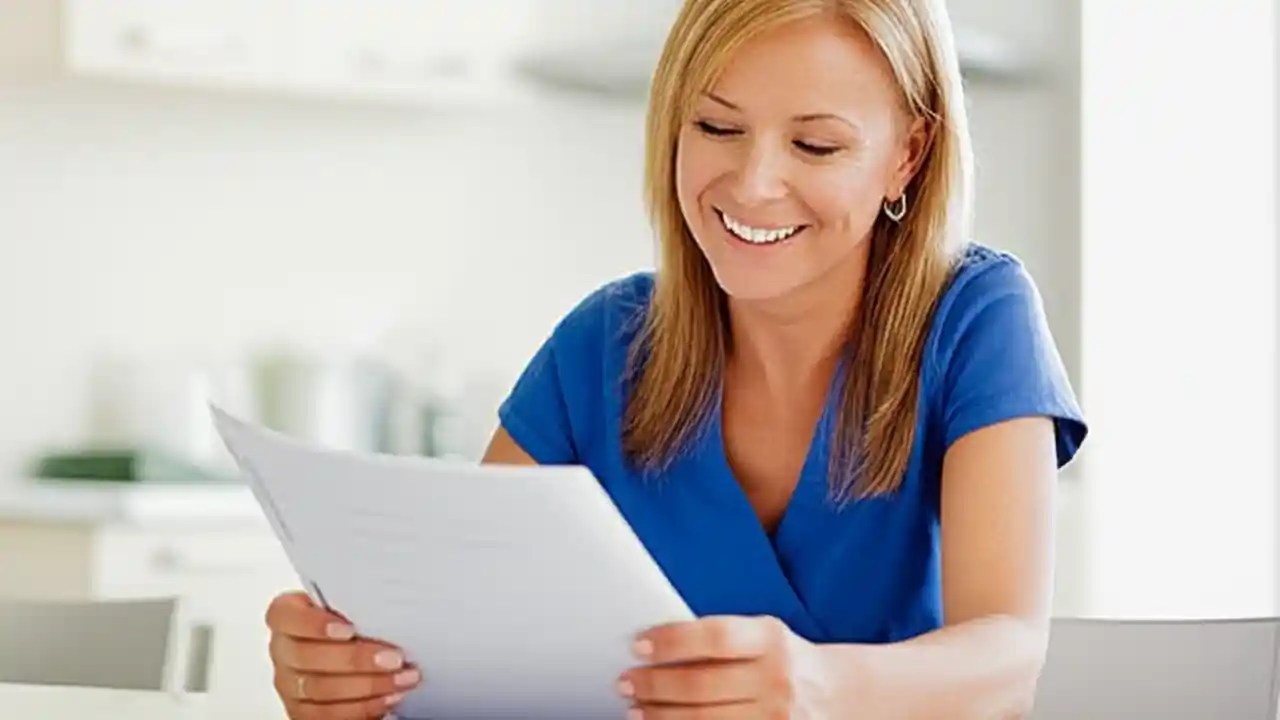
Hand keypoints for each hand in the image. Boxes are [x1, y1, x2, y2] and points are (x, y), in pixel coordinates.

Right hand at [265, 591, 421, 718]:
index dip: (314, 623)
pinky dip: (363, 707)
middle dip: (356, 659)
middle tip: (394, 658)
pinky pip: (328, 714)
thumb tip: (388, 606)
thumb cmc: (354, 625)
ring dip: (369, 685)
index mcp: (288, 617)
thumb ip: (358, 607)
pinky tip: (388, 697)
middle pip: (307, 657)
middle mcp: (284, 651)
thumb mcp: (353, 608)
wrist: (355, 657)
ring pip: (321, 689)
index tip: (349, 629)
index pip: (285, 615)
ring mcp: (290, 684)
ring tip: (402, 678)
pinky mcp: (302, 711)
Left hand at [619, 616, 834, 718]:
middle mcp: (776, 679)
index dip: (672, 640)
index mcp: (771, 640)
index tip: (638, 645)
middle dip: (654, 685)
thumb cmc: (788, 660)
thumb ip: (723, 640)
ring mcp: (777, 718)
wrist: (842, 695)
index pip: (715, 637)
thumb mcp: (765, 637)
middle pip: (702, 684)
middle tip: (625, 682)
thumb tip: (657, 645)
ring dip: (662, 716)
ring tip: (635, 710)